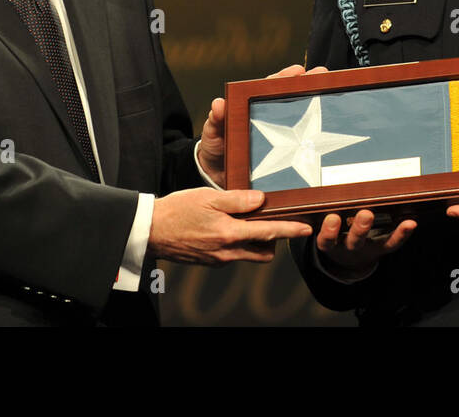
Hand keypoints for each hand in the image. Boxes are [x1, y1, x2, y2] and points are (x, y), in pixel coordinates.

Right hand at [147, 187, 311, 264]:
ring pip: (249, 255)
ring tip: (247, 222)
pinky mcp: (210, 261)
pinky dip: (239, 244)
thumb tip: (261, 200)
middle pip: (263, 252)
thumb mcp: (208, 197)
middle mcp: (227, 251)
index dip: (290, 231)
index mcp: (229, 234)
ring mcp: (218, 259)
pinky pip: (233, 255)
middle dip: (274, 241)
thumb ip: (236, 200)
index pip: (268, 233)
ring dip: (255, 243)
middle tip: (273, 221)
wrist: (151, 230)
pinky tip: (228, 228)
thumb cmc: (178, 210)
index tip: (307, 229)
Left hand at [196, 65, 326, 185]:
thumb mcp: (213, 132)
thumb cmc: (217, 147)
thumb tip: (218, 105)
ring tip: (330, 95)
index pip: (271, 87)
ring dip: (315, 104)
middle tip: (322, 73)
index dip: (285, 77)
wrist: (218, 176)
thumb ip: (216, 119)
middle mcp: (270, 117)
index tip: (298, 70)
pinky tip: (327, 132)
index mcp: (254, 106)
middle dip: (308, 83)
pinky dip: (314, 137)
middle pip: (292, 96)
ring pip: (301, 116)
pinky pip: (301, 144)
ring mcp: (281, 133)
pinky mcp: (286, 154)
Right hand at [314, 210, 416, 279]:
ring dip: (372, 228)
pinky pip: (392, 243)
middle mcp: (347, 248)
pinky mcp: (381, 249)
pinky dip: (402, 233)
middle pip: (352, 242)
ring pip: (369, 242)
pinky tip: (410, 222)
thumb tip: (320, 187)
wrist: (348, 259)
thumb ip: (323, 212)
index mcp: (330, 243)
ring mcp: (365, 249)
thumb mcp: (325, 227)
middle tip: (362, 214)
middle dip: (358, 228)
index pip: (326, 240)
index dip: (328, 232)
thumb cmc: (335, 233)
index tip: (326, 220)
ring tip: (372, 213)